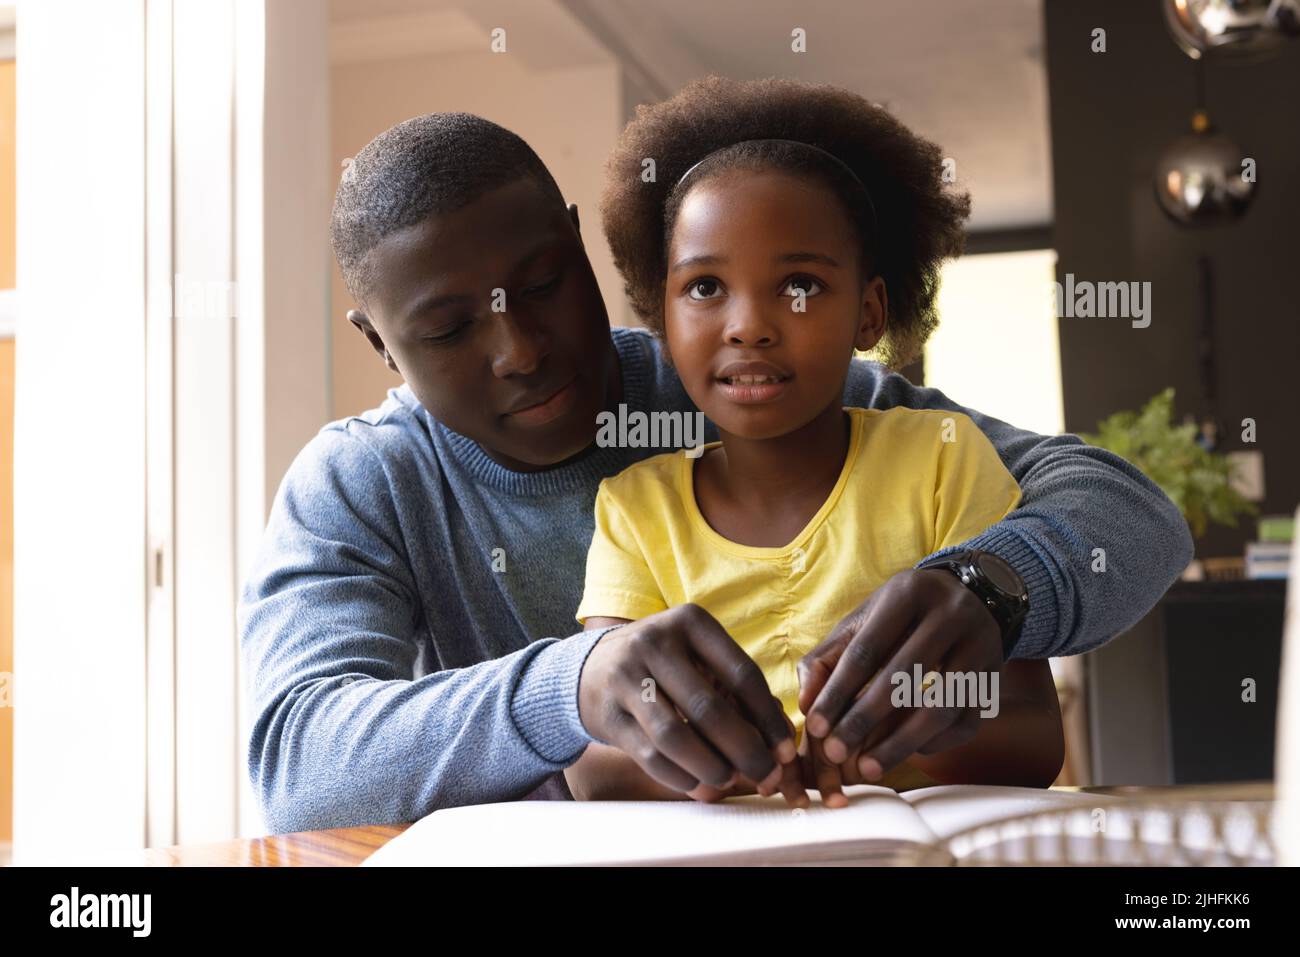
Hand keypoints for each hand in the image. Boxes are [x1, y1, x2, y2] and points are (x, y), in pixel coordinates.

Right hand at [577, 604, 800, 802]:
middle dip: (745, 751)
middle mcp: (654, 642)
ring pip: (676, 736)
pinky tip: (697, 786)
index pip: (742, 673)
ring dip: (710, 767)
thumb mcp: (694, 655)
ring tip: (728, 781)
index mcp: (690, 622)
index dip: (768, 718)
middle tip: (766, 776)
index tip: (786, 750)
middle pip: (709, 708)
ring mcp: (626, 677)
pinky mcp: (607, 713)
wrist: (588, 668)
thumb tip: (777, 744)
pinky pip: (649, 755)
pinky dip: (679, 777)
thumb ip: (733, 689)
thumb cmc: (662, 665)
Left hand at [797, 568, 1001, 782]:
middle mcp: (951, 614)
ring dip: (900, 743)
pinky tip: (908, 753)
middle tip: (835, 754)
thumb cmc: (897, 617)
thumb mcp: (861, 623)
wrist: (963, 596)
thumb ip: (826, 660)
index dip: (838, 693)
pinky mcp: (996, 674)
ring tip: (869, 769)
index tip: (816, 729)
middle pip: (903, 677)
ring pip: (941, 705)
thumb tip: (806, 705)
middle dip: (864, 721)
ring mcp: (981, 644)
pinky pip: (968, 721)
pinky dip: (937, 743)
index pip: (866, 650)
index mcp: (907, 594)